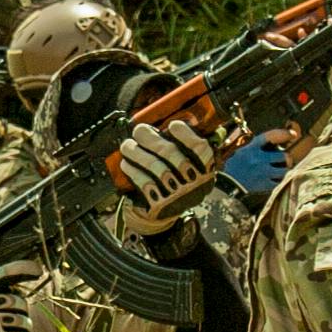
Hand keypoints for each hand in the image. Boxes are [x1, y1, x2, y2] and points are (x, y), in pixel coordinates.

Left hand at [119, 115, 219, 233]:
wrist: (166, 213)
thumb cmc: (177, 181)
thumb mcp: (191, 167)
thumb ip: (187, 147)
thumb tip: (173, 117)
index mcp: (205, 170)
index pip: (201, 149)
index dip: (186, 134)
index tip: (173, 124)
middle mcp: (194, 183)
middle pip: (171, 154)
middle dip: (151, 138)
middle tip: (139, 130)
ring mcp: (178, 195)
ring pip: (154, 167)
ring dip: (137, 152)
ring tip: (127, 145)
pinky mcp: (160, 205)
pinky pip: (144, 182)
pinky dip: (133, 170)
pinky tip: (126, 163)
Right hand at [218, 131, 291, 196]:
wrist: (228, 184)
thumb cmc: (235, 167)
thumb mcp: (243, 151)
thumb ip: (256, 147)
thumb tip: (274, 143)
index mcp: (253, 148)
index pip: (271, 136)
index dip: (284, 133)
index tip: (293, 134)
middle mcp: (259, 158)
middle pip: (283, 156)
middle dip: (287, 159)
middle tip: (286, 162)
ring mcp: (263, 172)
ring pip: (284, 171)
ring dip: (285, 171)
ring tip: (281, 173)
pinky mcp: (264, 184)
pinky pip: (279, 183)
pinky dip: (280, 182)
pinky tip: (276, 181)